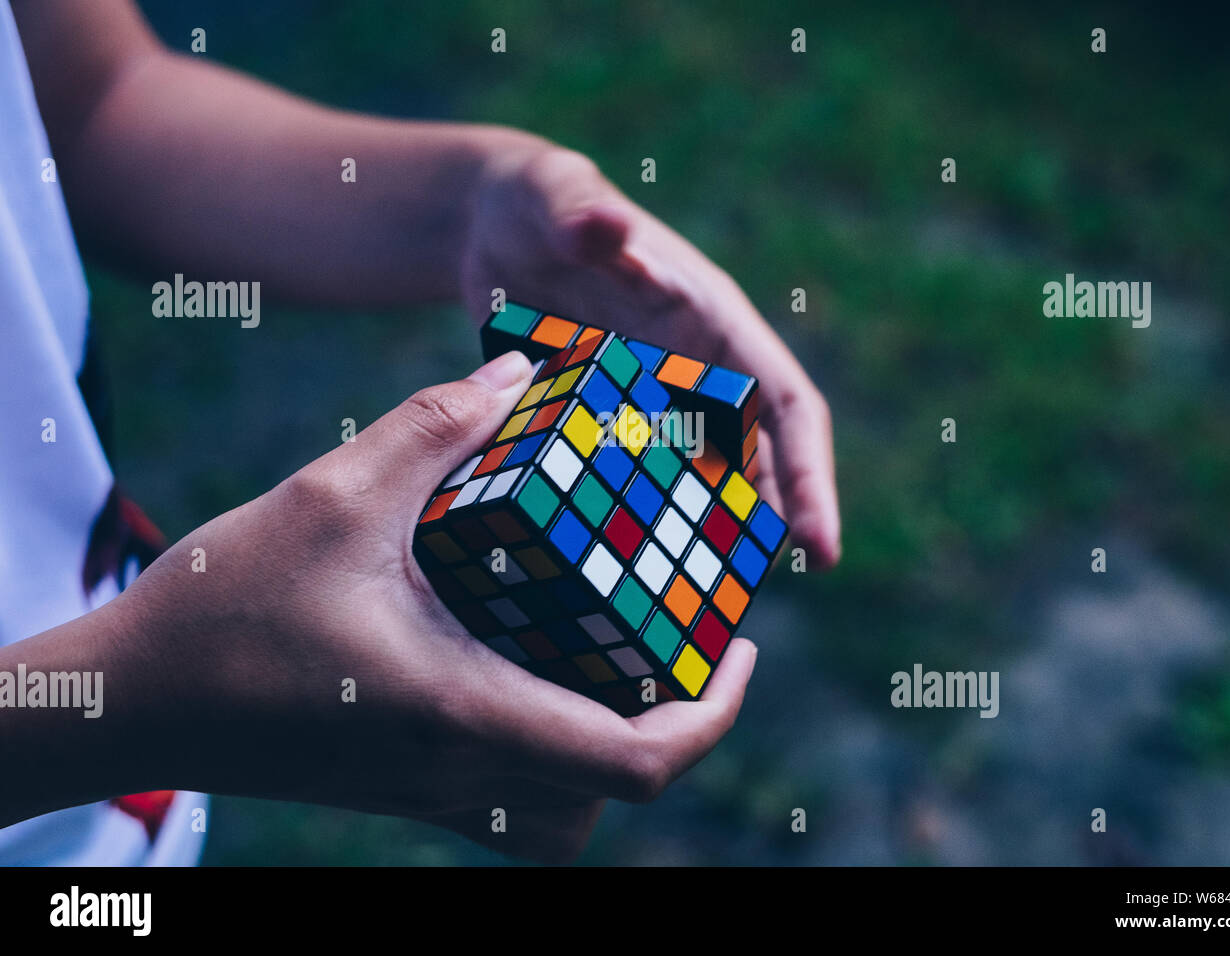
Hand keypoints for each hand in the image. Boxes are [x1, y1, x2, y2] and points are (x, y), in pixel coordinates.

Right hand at [111, 352, 757, 862]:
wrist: (133, 703)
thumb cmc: (221, 608)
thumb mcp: (333, 496)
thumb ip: (437, 424)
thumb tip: (519, 371)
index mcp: (465, 710)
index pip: (642, 759)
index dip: (718, 709)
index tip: (743, 642)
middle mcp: (462, 771)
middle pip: (619, 788)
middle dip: (674, 714)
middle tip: (680, 630)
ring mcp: (433, 794)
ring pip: (571, 811)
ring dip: (614, 745)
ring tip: (613, 652)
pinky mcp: (405, 790)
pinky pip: (515, 803)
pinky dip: (552, 756)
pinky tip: (529, 669)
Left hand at [460, 147, 840, 567]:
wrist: (489, 227)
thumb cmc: (538, 202)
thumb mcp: (556, 199)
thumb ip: (581, 213)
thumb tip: (610, 228)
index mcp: (713, 322)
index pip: (786, 403)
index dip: (808, 473)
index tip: (819, 547)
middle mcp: (696, 369)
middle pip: (755, 459)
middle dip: (765, 527)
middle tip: (744, 602)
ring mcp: (654, 401)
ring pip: (701, 481)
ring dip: (707, 536)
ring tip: (694, 607)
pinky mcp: (608, 422)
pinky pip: (638, 483)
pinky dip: (642, 525)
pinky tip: (621, 576)